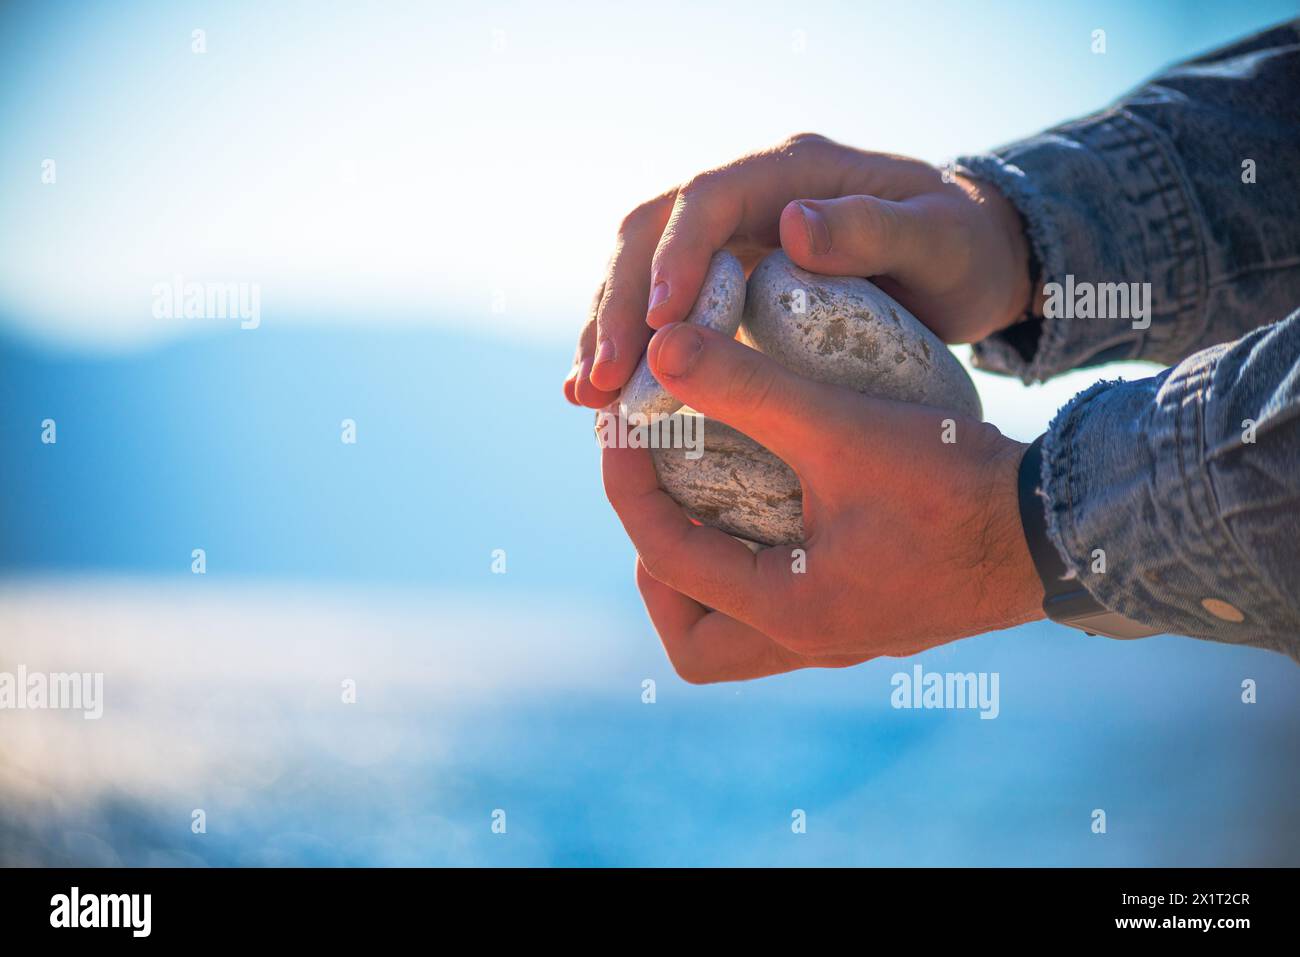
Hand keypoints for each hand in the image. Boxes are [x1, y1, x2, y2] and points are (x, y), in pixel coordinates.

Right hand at [566, 133, 1032, 407]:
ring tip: (586, 397)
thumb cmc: (959, 250)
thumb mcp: (938, 237)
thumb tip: (790, 224)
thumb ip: (874, 227)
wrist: (965, 263)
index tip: (657, 324)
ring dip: (606, 329)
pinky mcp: (722, 277)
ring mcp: (728, 236)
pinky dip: (626, 346)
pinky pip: (656, 304)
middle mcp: (746, 195)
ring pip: (637, 268)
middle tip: (603, 379)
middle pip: (651, 233)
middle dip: (618, 304)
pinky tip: (601, 396)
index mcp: (790, 170)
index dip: (673, 258)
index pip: (707, 200)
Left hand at [601, 322, 1044, 682]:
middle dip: (660, 570)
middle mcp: (812, 643)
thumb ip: (749, 387)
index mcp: (793, 612)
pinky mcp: (871, 619)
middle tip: (663, 497)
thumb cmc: (958, 480)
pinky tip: (770, 505)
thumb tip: (662, 348)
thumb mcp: (843, 428)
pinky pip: (783, 615)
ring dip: (708, 577)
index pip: (668, 561)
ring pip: (738, 640)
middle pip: (694, 644)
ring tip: (708, 501)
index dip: (627, 493)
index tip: (617, 436)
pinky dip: (755, 568)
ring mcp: (845, 638)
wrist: (1064, 526)